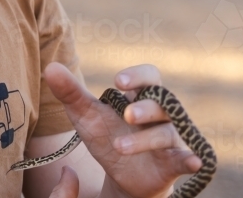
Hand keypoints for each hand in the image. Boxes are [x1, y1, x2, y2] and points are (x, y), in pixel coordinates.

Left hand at [43, 62, 200, 197]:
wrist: (119, 174)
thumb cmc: (106, 135)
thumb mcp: (85, 115)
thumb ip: (70, 92)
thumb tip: (50, 67)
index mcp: (140, 95)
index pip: (149, 76)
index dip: (138, 75)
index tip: (119, 81)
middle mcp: (160, 113)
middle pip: (161, 102)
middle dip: (144, 108)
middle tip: (126, 115)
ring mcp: (169, 138)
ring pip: (166, 133)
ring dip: (145, 140)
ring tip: (119, 147)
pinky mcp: (174, 163)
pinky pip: (186, 158)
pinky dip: (190, 159)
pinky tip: (192, 161)